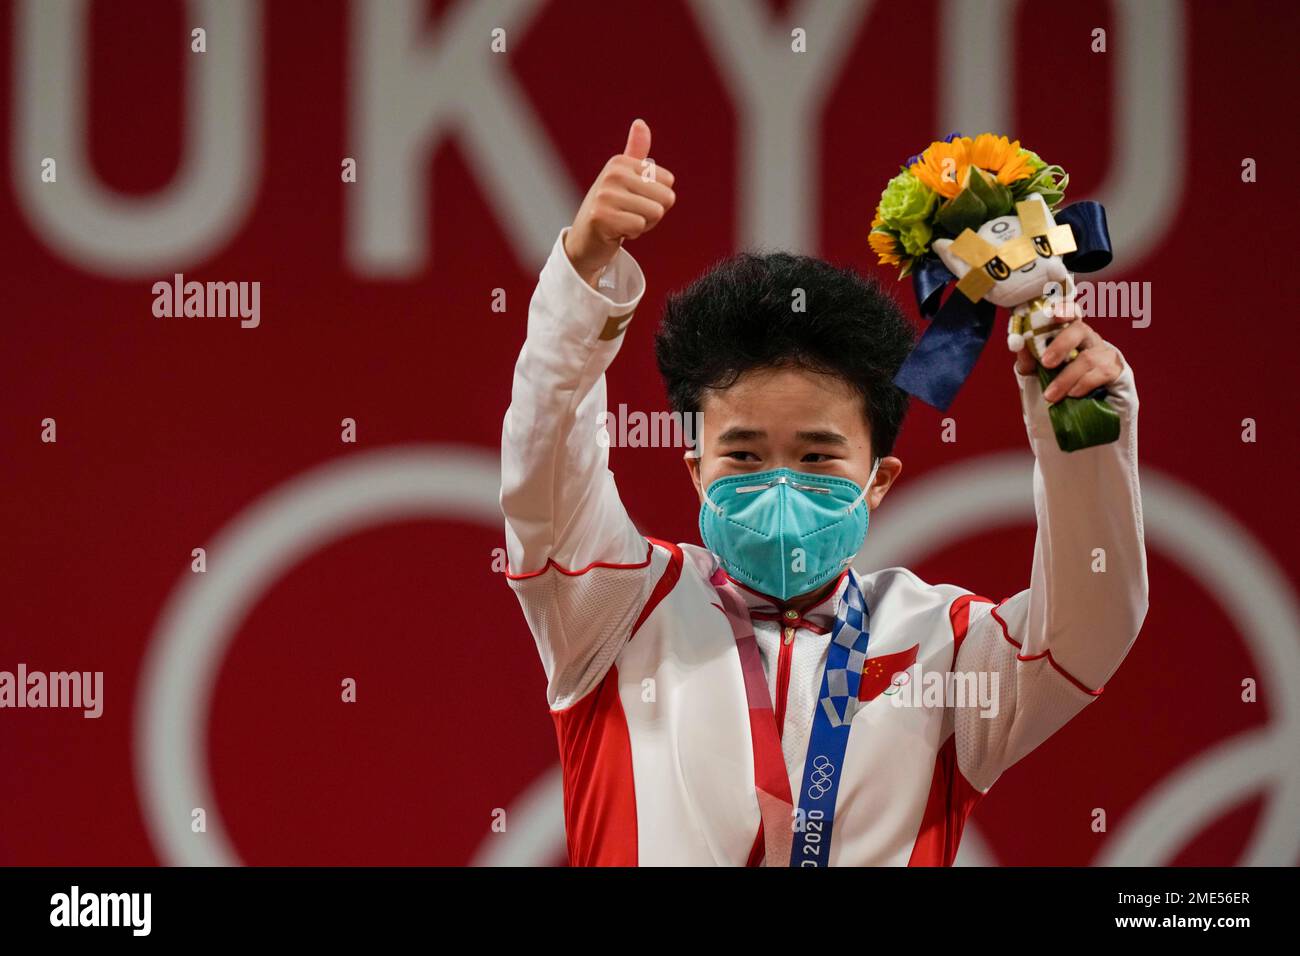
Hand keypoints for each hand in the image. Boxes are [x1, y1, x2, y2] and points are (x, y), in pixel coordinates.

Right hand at [563, 118, 676, 287]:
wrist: (583, 242)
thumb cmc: (609, 211)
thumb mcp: (623, 179)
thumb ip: (636, 154)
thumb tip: (640, 123)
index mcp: (620, 162)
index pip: (668, 182)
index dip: (656, 198)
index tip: (634, 203)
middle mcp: (612, 174)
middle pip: (665, 198)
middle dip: (652, 214)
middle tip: (629, 216)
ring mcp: (605, 195)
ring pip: (655, 213)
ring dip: (643, 225)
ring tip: (622, 223)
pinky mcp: (601, 217)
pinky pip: (639, 226)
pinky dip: (632, 234)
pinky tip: (616, 232)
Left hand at [1015, 320, 1124, 402]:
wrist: (1090, 405)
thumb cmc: (1062, 381)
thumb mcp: (1040, 372)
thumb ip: (1029, 361)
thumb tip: (1021, 347)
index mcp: (1068, 333)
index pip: (1070, 313)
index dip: (1065, 309)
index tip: (1054, 314)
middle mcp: (1088, 338)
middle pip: (1079, 330)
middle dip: (1061, 345)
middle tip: (1046, 363)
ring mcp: (1104, 353)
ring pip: (1086, 359)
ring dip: (1065, 378)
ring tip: (1050, 396)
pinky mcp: (1115, 370)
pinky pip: (1100, 373)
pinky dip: (1083, 384)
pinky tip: (1073, 394)